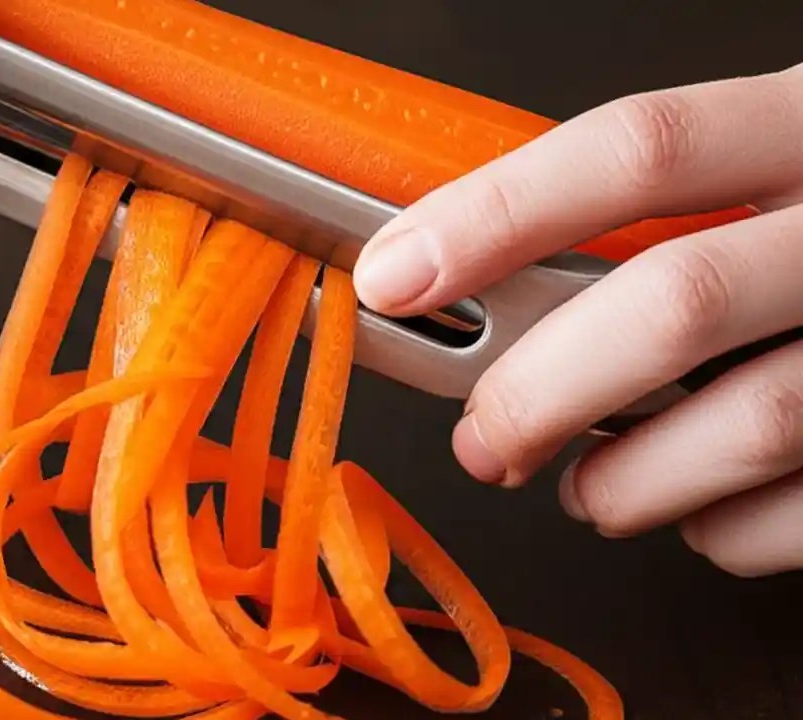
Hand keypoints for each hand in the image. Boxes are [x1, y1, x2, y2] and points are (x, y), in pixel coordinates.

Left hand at [353, 64, 802, 577]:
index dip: (498, 214)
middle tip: (484, 439)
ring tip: (587, 489)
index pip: (637, 149)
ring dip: (629, 480)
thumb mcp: (769, 161)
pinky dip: (725, 529)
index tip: (398, 274)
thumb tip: (476, 271)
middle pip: (680, 303)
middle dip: (545, 391)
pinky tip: (699, 509)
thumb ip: (653, 209)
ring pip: (753, 423)